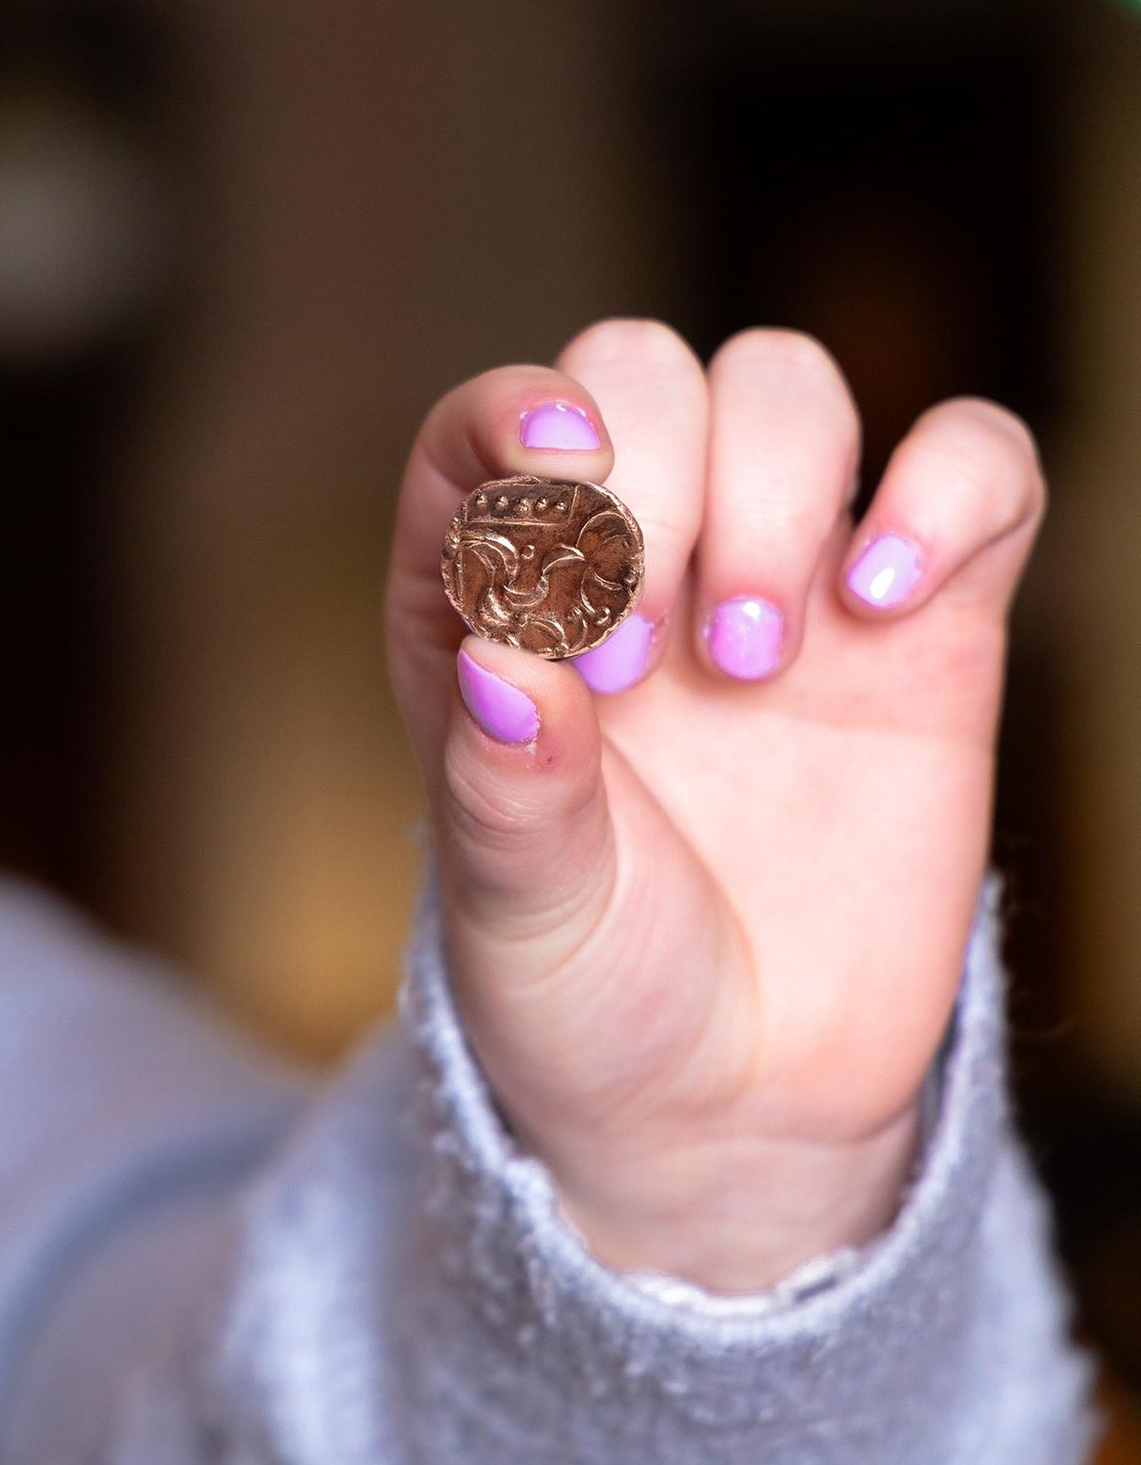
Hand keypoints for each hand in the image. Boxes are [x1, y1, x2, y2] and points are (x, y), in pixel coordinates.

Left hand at [384, 319, 1044, 1292]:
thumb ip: (506, 792)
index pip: (488, 425)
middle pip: (638, 367)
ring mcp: (776, 573)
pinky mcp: (923, 621)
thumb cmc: (589, 986)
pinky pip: (975, 464)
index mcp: (491, 601)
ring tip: (753, 662)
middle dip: (649, 470)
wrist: (732, 1097)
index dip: (519, 423)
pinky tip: (891, 598)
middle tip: (642, 651)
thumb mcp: (516, 913)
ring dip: (772, 482)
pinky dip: (952, 485)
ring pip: (784, 385)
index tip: (559, 500)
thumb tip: (506, 663)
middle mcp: (628, 560)